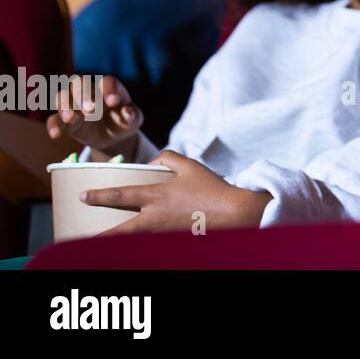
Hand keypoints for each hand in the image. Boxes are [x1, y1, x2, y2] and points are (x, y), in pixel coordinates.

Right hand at [46, 74, 142, 156]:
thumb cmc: (123, 122)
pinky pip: (54, 119)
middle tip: (90, 109)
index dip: (109, 90)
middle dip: (83, 94)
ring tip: (70, 118)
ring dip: (65, 106)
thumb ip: (132, 116)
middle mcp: (89, 92)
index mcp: (109, 88)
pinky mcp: (64, 121)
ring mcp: (74, 105)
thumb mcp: (133, 121)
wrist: (112, 137)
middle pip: (80, 83)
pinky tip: (56, 134)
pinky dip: (53, 125)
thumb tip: (128, 112)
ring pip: (62, 97)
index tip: (114, 102)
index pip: (107, 82)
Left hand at [85, 150, 272, 234]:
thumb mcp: (190, 165)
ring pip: (130, 240)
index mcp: (157, 195)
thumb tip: (153, 162)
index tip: (82, 196)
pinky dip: (137, 246)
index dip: (99, 195)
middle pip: (118, 230)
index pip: (120, 195)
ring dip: (115, 242)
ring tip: (102, 243)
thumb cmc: (212, 188)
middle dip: (97, 234)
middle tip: (78, 235)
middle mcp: (154, 216)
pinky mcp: (172, 242)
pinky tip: (131, 248)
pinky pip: (148, 245)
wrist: (233, 212)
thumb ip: (168, 158)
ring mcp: (162, 233)